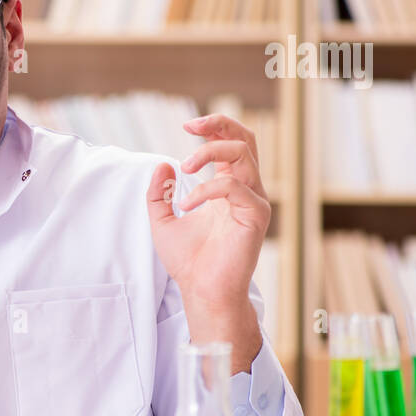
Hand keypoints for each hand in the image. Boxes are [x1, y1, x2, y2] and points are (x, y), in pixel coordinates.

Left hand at [146, 114, 269, 367]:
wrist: (201, 290)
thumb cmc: (188, 260)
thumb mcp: (161, 221)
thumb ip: (159, 193)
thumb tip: (162, 165)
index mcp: (227, 187)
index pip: (231, 143)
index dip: (213, 127)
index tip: (187, 125)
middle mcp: (246, 190)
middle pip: (245, 139)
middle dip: (219, 125)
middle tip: (190, 127)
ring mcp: (254, 201)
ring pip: (243, 154)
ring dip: (210, 151)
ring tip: (186, 167)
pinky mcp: (256, 216)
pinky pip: (234, 187)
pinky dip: (206, 189)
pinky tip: (186, 205)